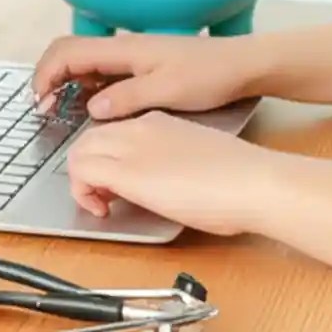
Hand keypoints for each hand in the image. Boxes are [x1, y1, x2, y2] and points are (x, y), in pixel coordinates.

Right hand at [32, 33, 268, 120]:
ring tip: (61, 111)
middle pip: (69, 52)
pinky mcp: (142, 66)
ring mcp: (132, 55)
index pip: (68, 51)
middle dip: (49, 76)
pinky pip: (103, 72)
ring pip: (84, 62)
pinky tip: (92, 108)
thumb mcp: (168, 91)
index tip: (40, 103)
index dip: (46, 75)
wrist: (241, 65)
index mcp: (124, 48)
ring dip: (66, 82)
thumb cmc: (210, 75)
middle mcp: (123, 47)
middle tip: (45, 109)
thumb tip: (92, 108)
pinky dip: (87, 87)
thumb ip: (127, 98)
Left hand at [65, 111, 283, 235]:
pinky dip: (81, 193)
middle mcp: (140, 128)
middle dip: (86, 169)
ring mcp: (132, 148)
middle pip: (87, 139)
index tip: (117, 182)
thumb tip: (163, 180)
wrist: (253, 181)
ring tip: (105, 203)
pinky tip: (103, 211)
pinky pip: (82, 173)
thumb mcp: (196, 155)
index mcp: (159, 121)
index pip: (111, 131)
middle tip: (106, 196)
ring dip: (82, 181)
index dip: (105, 158)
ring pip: (78, 153)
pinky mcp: (128, 173)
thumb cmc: (239, 176)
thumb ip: (171, 160)